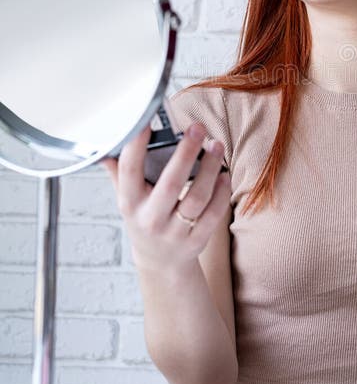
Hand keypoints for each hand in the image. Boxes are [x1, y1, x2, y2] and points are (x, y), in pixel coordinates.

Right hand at [102, 123, 231, 273]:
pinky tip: (224, 174)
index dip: (136, 145)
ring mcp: (174, 233)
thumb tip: (106, 143)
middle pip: (170, 183)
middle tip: (197, 128)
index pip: (129, 170)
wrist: (160, 262)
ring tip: (216, 146)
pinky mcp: (196, 241)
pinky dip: (222, 192)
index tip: (147, 121)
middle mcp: (150, 219)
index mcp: (129, 203)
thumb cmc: (144, 219)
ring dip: (210, 169)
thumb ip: (118, 171)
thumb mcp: (127, 199)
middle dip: (185, 153)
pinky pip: (213, 214)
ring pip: (197, 198)